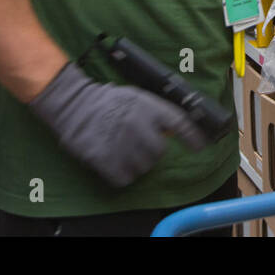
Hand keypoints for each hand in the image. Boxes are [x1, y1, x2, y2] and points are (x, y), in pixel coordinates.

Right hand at [28, 63, 206, 187]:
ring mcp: (122, 144)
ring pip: (143, 167)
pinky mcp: (105, 159)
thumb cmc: (108, 100)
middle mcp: (139, 126)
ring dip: (136, 163)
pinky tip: (114, 161)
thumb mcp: (137, 96)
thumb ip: (156, 112)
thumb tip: (173, 130)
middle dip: (152, 151)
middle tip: (138, 144)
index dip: (192, 137)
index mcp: (149, 107)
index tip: (200, 146)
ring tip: (123, 150)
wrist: (74, 104)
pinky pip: (124, 178)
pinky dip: (121, 174)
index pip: (180, 124)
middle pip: (160, 153)